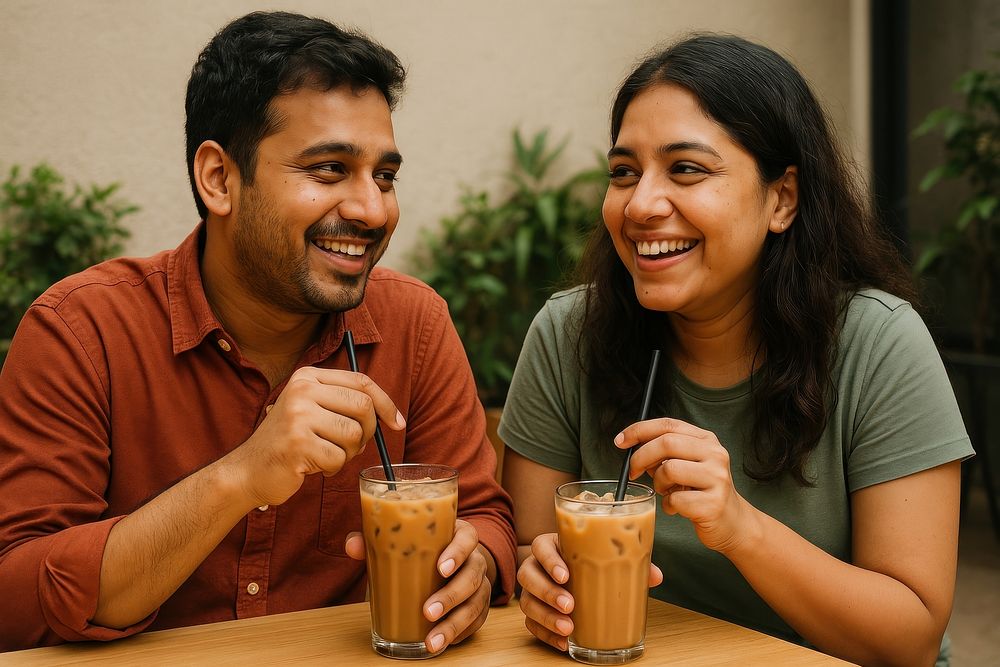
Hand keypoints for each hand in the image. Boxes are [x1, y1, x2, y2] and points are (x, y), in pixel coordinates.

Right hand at [228, 366, 403, 507]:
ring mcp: (298, 416)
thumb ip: (344, 403)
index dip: (386, 403)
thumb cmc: (291, 442)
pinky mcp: (297, 444)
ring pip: (354, 435)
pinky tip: (314, 466)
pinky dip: (332, 468)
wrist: (249, 470)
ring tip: (326, 454)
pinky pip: (338, 458)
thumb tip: (391, 414)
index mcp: (307, 376)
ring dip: (347, 453)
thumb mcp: (313, 410)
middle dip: (368, 432)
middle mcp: (302, 390)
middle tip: (352, 446)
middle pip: (364, 407)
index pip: (361, 382)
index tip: (397, 423)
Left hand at [346, 519, 492, 653]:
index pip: (468, 537)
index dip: (458, 552)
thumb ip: (376, 540)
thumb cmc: (422, 550)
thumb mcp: (404, 542)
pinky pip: (476, 621)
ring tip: (432, 641)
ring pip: (476, 603)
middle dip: (451, 595)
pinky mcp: (479, 607)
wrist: (449, 562)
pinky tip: (442, 642)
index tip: (440, 569)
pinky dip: (460, 634)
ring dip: (454, 624)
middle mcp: (473, 559)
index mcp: (457, 536)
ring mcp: (479, 584)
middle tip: (427, 611)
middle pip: (474, 574)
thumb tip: (352, 546)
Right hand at [517, 533, 661, 651]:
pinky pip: (531, 624)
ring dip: (546, 616)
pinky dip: (546, 635)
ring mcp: (533, 590)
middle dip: (548, 592)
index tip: (565, 575)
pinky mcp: (534, 612)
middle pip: (528, 575)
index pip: (541, 547)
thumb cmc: (594, 561)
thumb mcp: (609, 557)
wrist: (583, 575)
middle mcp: (538, 566)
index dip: (549, 560)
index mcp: (554, 546)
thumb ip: (631, 562)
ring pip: (526, 601)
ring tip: (568, 628)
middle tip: (570, 605)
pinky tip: (564, 642)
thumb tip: (655, 576)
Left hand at [616, 417, 753, 552]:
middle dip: (641, 457)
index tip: (620, 441)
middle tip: (633, 472)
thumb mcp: (687, 464)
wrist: (732, 523)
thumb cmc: (701, 491)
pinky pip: (675, 499)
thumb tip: (632, 446)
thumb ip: (665, 453)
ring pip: (669, 470)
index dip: (640, 430)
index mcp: (706, 440)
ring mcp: (717, 479)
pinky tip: (676, 508)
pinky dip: (668, 505)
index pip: (668, 425)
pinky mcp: (713, 504)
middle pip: (667, 443)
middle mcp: (715, 454)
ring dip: (658, 484)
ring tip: (665, 492)